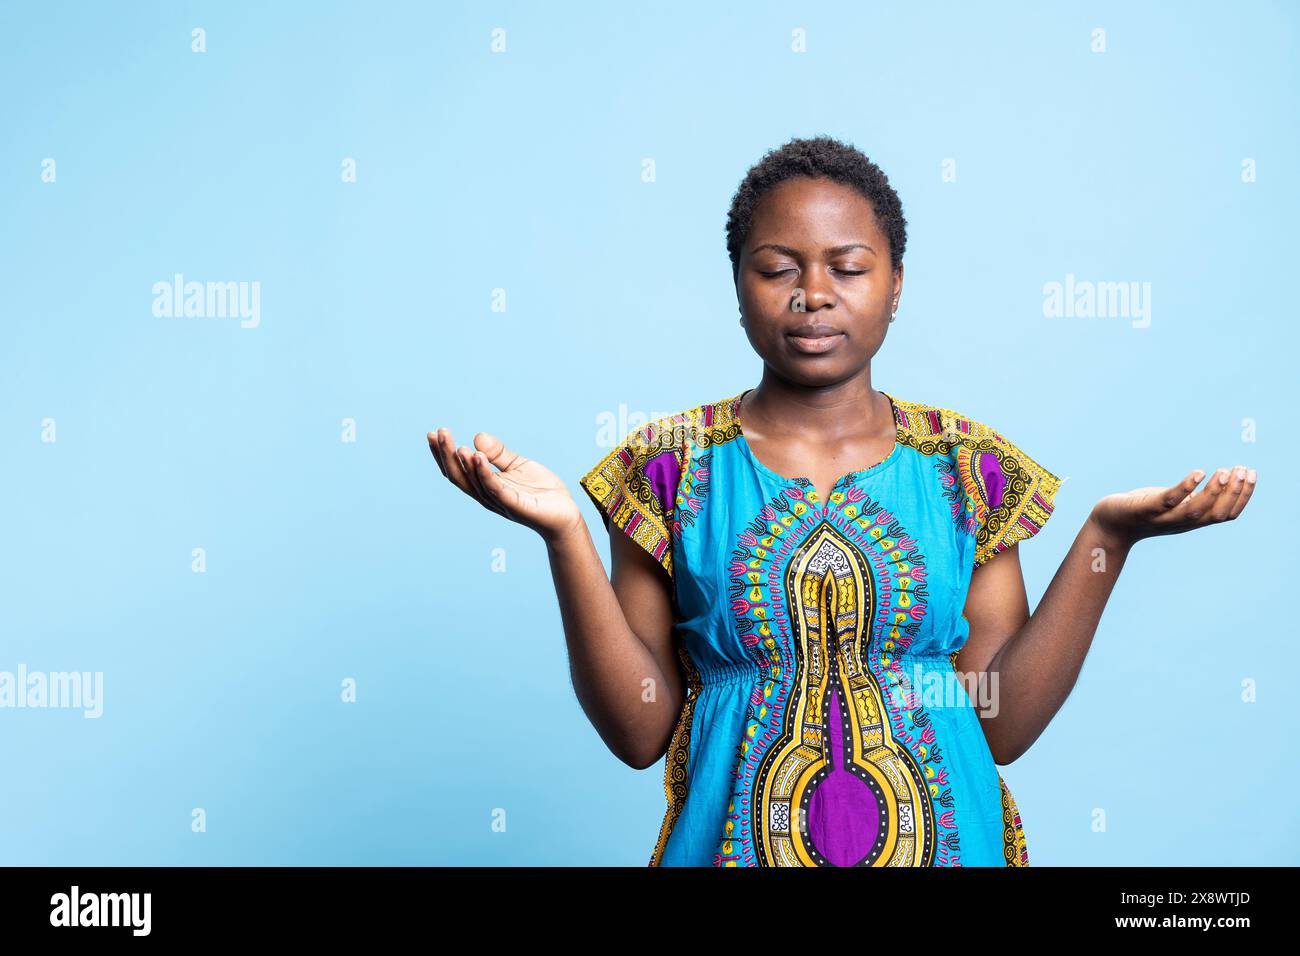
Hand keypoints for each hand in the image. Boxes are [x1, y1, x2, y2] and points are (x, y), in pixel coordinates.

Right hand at [427, 427, 583, 541]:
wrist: (565, 514)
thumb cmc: (540, 491)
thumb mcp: (518, 465)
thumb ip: (498, 453)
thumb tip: (477, 436)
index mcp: (485, 486)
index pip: (458, 470)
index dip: (443, 454)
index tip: (433, 434)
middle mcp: (487, 496)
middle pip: (459, 476)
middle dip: (446, 455)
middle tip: (439, 432)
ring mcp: (500, 502)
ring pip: (474, 483)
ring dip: (463, 463)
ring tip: (456, 443)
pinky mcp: (515, 506)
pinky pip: (495, 488)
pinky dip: (484, 473)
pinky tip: (477, 456)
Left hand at [1089, 465, 1256, 547]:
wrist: (1110, 525)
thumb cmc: (1145, 510)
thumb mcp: (1176, 504)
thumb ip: (1196, 497)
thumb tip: (1222, 480)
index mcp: (1193, 520)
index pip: (1227, 514)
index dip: (1243, 496)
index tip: (1252, 473)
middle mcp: (1182, 522)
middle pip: (1216, 514)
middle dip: (1233, 493)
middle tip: (1242, 469)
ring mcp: (1163, 517)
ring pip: (1195, 510)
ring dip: (1213, 492)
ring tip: (1224, 471)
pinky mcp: (1145, 509)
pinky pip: (1168, 500)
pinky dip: (1185, 488)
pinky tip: (1198, 473)